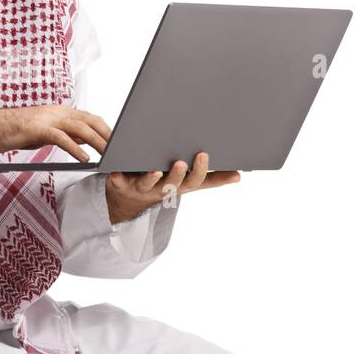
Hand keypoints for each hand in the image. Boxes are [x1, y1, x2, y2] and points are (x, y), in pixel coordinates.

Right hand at [0, 105, 111, 159]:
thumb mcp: (48, 133)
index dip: (106, 129)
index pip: (91, 118)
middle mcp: (57, 112)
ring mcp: (48, 118)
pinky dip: (74, 148)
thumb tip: (86, 140)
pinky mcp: (37, 128)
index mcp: (61, 112)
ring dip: (96, 141)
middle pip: (90, 121)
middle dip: (107, 135)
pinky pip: (61, 137)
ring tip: (108, 154)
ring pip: (79, 128)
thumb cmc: (19, 131)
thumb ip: (67, 134)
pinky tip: (83, 158)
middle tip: (120, 149)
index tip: (118, 141)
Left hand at [105, 151, 240, 224]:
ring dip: (151, 178)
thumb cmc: (163, 184)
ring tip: (155, 169)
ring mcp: (140, 187)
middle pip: (170, 185)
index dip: (199, 171)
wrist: (129, 198)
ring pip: (146, 184)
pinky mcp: (119, 183)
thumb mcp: (187, 182)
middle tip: (181, 163)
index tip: (203, 155)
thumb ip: (212, 178)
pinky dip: (116, 177)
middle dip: (177, 175)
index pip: (193, 182)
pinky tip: (116, 171)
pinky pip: (117, 181)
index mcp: (178, 185)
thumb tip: (238, 175)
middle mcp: (160, 188)